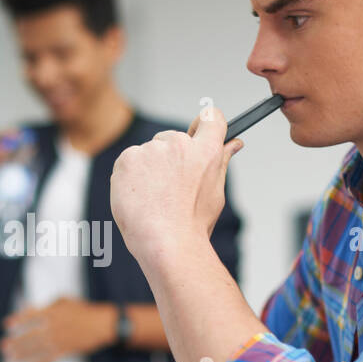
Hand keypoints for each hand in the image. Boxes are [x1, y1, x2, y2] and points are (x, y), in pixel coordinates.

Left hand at [0, 297, 115, 361]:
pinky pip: (49, 358)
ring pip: (36, 348)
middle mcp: (52, 327)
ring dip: (22, 353)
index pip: (30, 316)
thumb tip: (33, 308)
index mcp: (52, 313)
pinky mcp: (65, 350)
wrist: (102, 324)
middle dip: (15, 341)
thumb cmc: (84, 310)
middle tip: (2, 346)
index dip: (17, 320)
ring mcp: (58, 340)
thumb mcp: (65, 301)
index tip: (6, 325)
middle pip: (29, 335)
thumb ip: (49, 304)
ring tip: (10, 357)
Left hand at [109, 107, 240, 269]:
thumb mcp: (214, 192)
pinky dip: (129, 177)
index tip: (200, 130)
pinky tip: (138, 197)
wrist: (165, 243)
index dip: (206, 123)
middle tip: (169, 189)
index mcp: (206, 151)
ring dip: (148, 169)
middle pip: (172, 139)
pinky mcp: (128, 159)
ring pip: (148, 153)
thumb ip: (221, 162)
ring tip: (153, 199)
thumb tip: (234, 144)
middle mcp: (179, 144)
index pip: (212, 118)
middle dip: (169, 158)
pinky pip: (128, 162)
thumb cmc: (191, 225)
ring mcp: (152, 150)